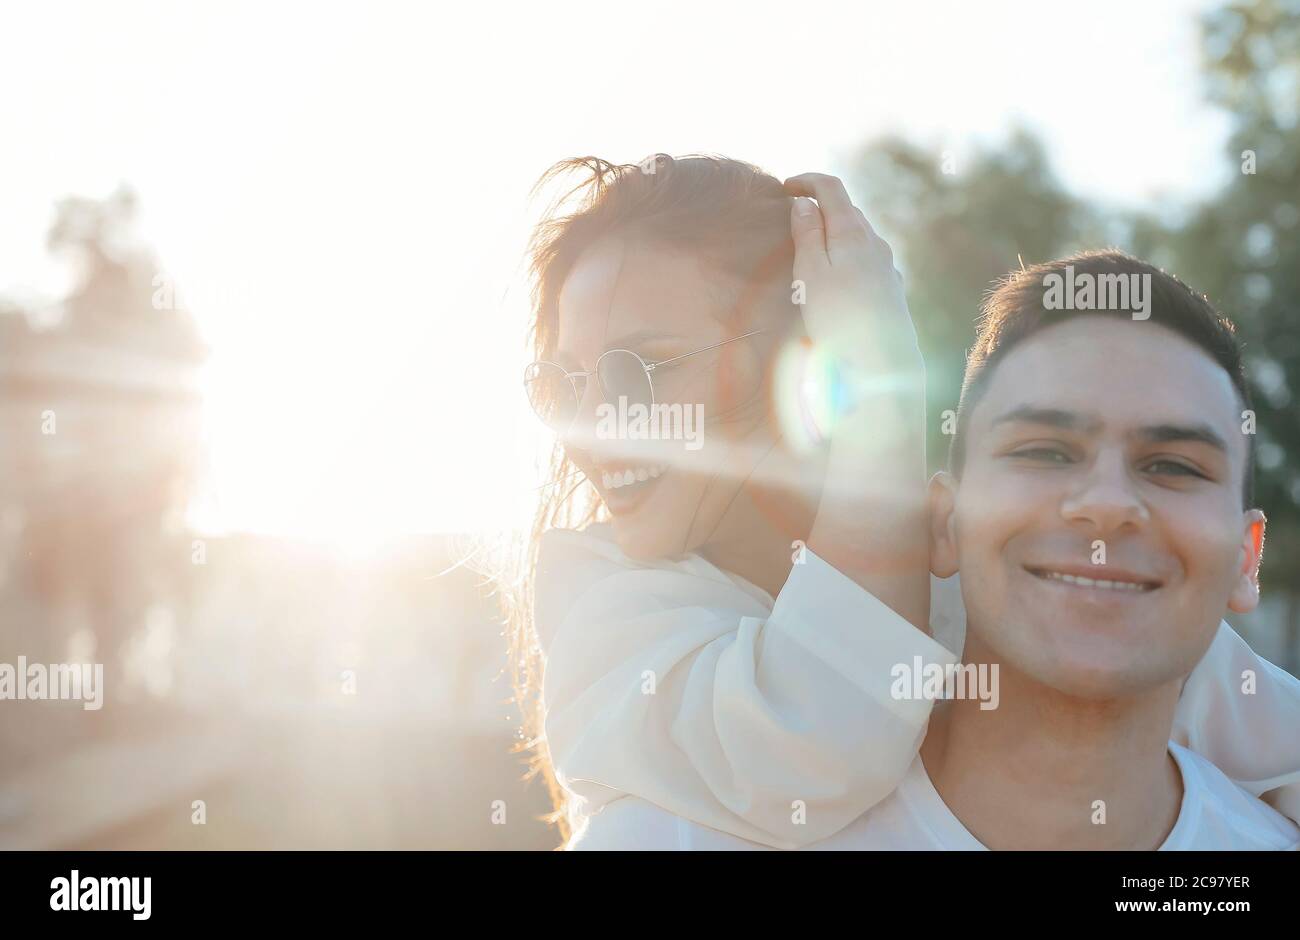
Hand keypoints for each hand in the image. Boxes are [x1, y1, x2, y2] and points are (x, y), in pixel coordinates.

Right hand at [784, 173, 919, 371]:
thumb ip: (807, 234)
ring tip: (812, 248)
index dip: (807, 180)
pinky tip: (838, 278)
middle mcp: (875, 243)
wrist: (882, 363)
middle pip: (847, 210)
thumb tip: (804, 203)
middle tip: (794, 216)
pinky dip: (847, 256)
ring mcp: (887, 267)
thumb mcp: (811, 273)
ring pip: (859, 237)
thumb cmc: (839, 319)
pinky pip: (867, 261)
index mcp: (852, 232)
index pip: (831, 188)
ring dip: (835, 233)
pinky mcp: (891, 290)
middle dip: (820, 206)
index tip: (785, 187)